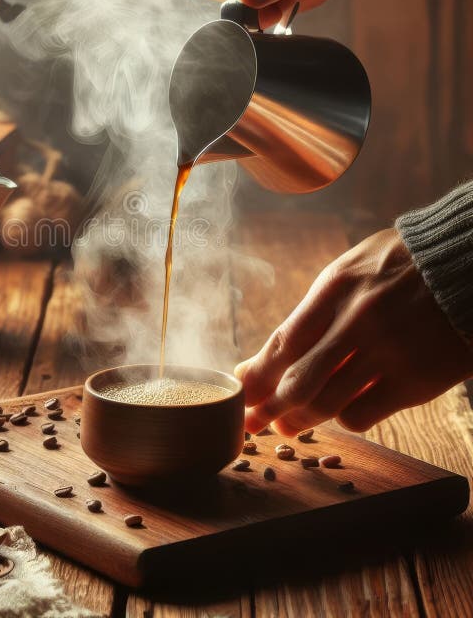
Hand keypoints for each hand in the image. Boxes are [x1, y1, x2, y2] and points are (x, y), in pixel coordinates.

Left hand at [235, 229, 472, 434]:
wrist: (469, 264)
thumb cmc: (404, 264)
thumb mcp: (353, 268)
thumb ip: (319, 306)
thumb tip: (280, 350)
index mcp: (337, 288)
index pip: (285, 342)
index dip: (258, 372)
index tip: (240, 386)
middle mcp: (358, 321)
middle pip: (298, 381)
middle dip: (267, 407)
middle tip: (253, 421)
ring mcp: (389, 353)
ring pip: (327, 403)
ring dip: (300, 420)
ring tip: (286, 427)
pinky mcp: (418, 380)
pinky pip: (363, 413)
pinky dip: (345, 418)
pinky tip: (340, 413)